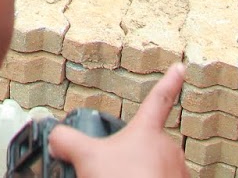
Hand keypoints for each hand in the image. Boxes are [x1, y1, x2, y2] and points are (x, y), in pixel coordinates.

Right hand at [50, 64, 188, 177]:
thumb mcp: (86, 157)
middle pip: (148, 143)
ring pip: (155, 167)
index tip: (180, 68)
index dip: (170, 81)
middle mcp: (168, 148)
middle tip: (115, 169)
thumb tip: (57, 138)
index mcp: (147, 131)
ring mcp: (177, 171)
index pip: (159, 98)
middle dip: (132, 154)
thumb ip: (67, 140)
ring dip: (141, 173)